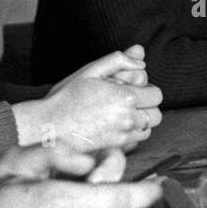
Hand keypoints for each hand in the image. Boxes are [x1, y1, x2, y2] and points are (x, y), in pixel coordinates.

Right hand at [14, 50, 162, 151]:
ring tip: (123, 112)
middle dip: (147, 106)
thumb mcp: (91, 70)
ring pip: (149, 128)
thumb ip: (119, 59)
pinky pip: (137, 140)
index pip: (156, 94)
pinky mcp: (116, 148)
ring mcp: (123, 135)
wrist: (49, 126)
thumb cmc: (68, 96)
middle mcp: (128, 118)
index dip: (146, 89)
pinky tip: (117, 125)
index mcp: (125, 96)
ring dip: (141, 120)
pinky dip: (133, 133)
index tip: (132, 87)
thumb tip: (141, 59)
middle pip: (157, 113)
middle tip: (129, 100)